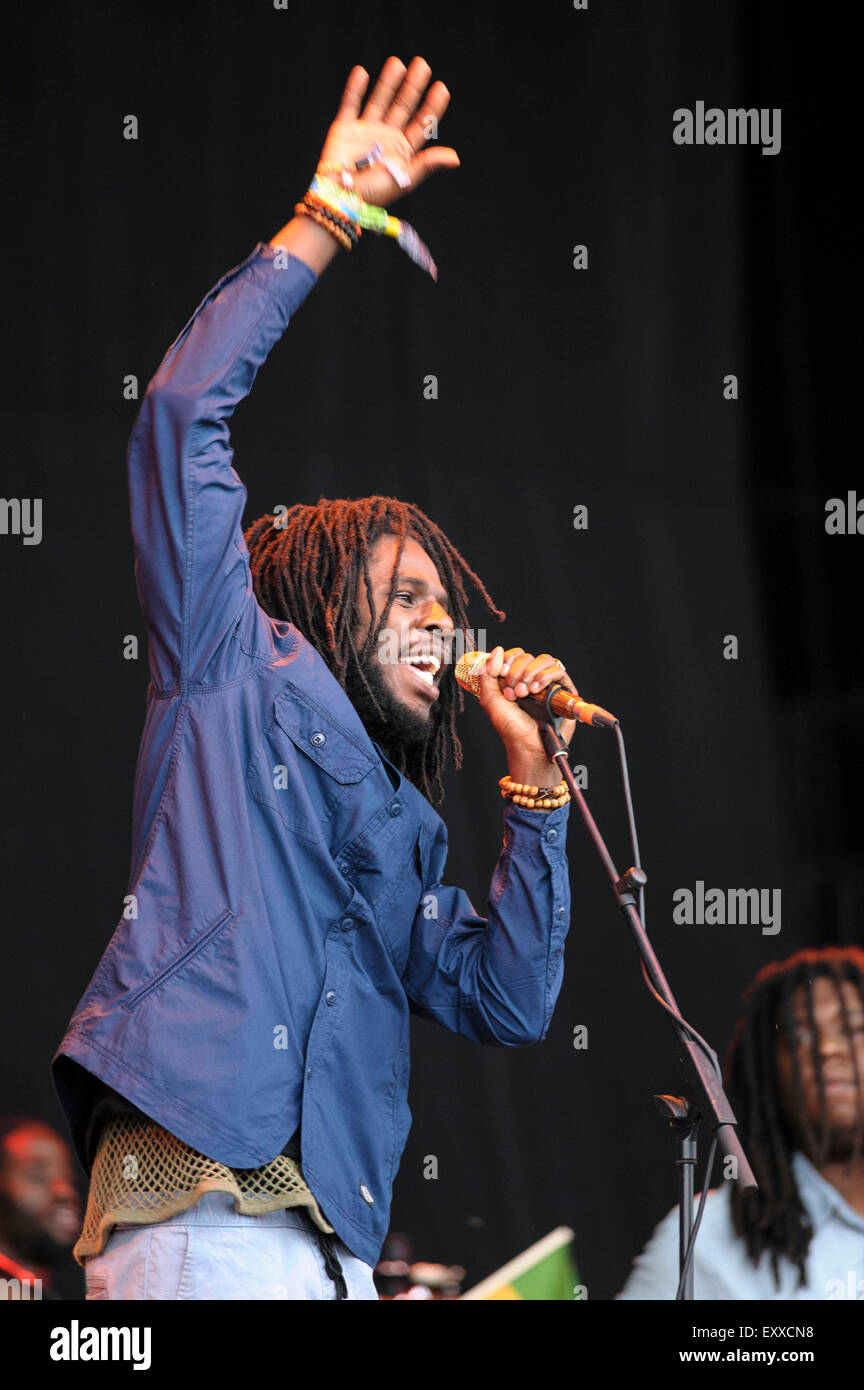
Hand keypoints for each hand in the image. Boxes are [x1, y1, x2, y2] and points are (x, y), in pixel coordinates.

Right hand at [316, 56, 459, 205]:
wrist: (339, 198)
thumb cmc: (373, 194)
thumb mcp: (404, 178)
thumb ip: (427, 164)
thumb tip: (456, 158)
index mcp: (402, 152)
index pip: (421, 124)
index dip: (432, 107)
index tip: (441, 88)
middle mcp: (385, 139)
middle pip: (402, 107)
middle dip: (412, 86)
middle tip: (422, 65)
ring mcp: (365, 132)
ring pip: (379, 101)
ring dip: (388, 82)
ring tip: (397, 63)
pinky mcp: (344, 129)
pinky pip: (350, 104)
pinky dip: (354, 89)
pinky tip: (362, 72)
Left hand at [474, 647, 576, 786]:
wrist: (528, 745)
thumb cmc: (510, 727)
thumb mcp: (490, 700)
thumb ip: (487, 674)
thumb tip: (497, 649)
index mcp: (514, 678)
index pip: (514, 655)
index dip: (507, 660)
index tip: (501, 674)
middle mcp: (532, 678)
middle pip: (527, 656)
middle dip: (516, 672)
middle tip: (513, 692)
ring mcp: (548, 683)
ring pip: (544, 660)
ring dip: (531, 673)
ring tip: (525, 692)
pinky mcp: (563, 690)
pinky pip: (558, 671)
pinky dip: (545, 677)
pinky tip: (536, 690)